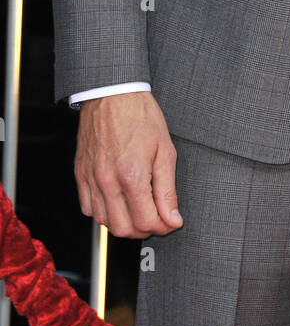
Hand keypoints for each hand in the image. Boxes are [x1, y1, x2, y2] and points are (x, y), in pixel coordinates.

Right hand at [75, 91, 182, 237]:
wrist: (113, 95)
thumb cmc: (140, 116)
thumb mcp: (165, 150)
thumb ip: (168, 190)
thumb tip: (172, 218)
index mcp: (132, 175)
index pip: (146, 221)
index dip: (163, 227)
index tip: (170, 222)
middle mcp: (108, 181)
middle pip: (124, 229)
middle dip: (144, 230)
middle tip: (156, 219)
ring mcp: (91, 179)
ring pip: (104, 222)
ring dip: (123, 223)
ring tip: (138, 210)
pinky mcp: (80, 175)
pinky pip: (88, 208)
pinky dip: (104, 212)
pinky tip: (118, 201)